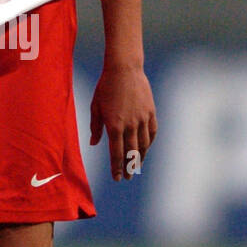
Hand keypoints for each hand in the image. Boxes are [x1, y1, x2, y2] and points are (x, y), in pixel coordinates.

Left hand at [90, 62, 156, 179]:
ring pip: (144, 144)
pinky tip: (146, 147)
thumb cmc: (105, 87)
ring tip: (137, 165)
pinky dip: (150, 142)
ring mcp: (142, 119)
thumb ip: (95, 127)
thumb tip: (94, 143)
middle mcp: (130, 125)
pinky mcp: (150, 112)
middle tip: (127, 177)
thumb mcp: (95, 107)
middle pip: (131, 152)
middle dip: (129, 167)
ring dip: (140, 157)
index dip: (117, 167)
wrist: (124, 69)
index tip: (117, 177)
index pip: (116, 153)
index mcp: (114, 126)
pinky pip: (152, 131)